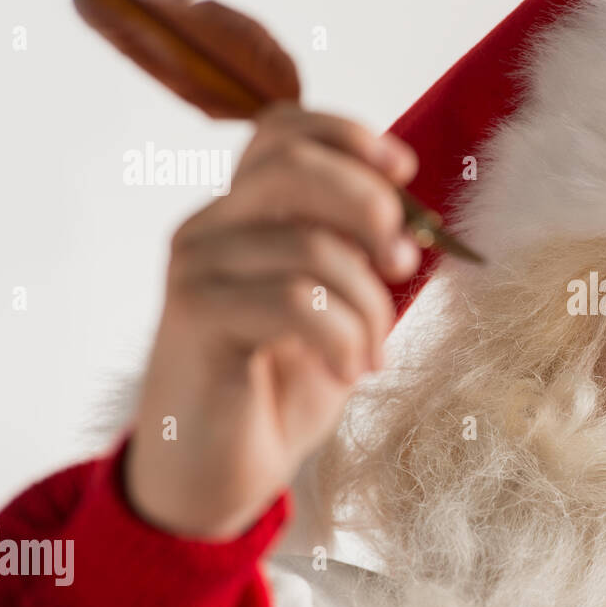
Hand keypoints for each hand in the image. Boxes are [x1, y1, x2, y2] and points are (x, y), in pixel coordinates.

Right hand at [123, 102, 421, 539]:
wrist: (215, 475)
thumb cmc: (279, 390)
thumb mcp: (333, 311)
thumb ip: (353, 257)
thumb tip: (410, 221)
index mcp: (242, 215)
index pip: (281, 131)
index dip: (347, 136)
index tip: (405, 172)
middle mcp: (210, 228)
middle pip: (294, 167)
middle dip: (369, 207)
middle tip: (403, 263)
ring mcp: (196, 268)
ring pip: (312, 248)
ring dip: (368, 307)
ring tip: (372, 354)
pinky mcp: (195, 315)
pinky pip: (295, 301)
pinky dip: (342, 339)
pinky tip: (347, 372)